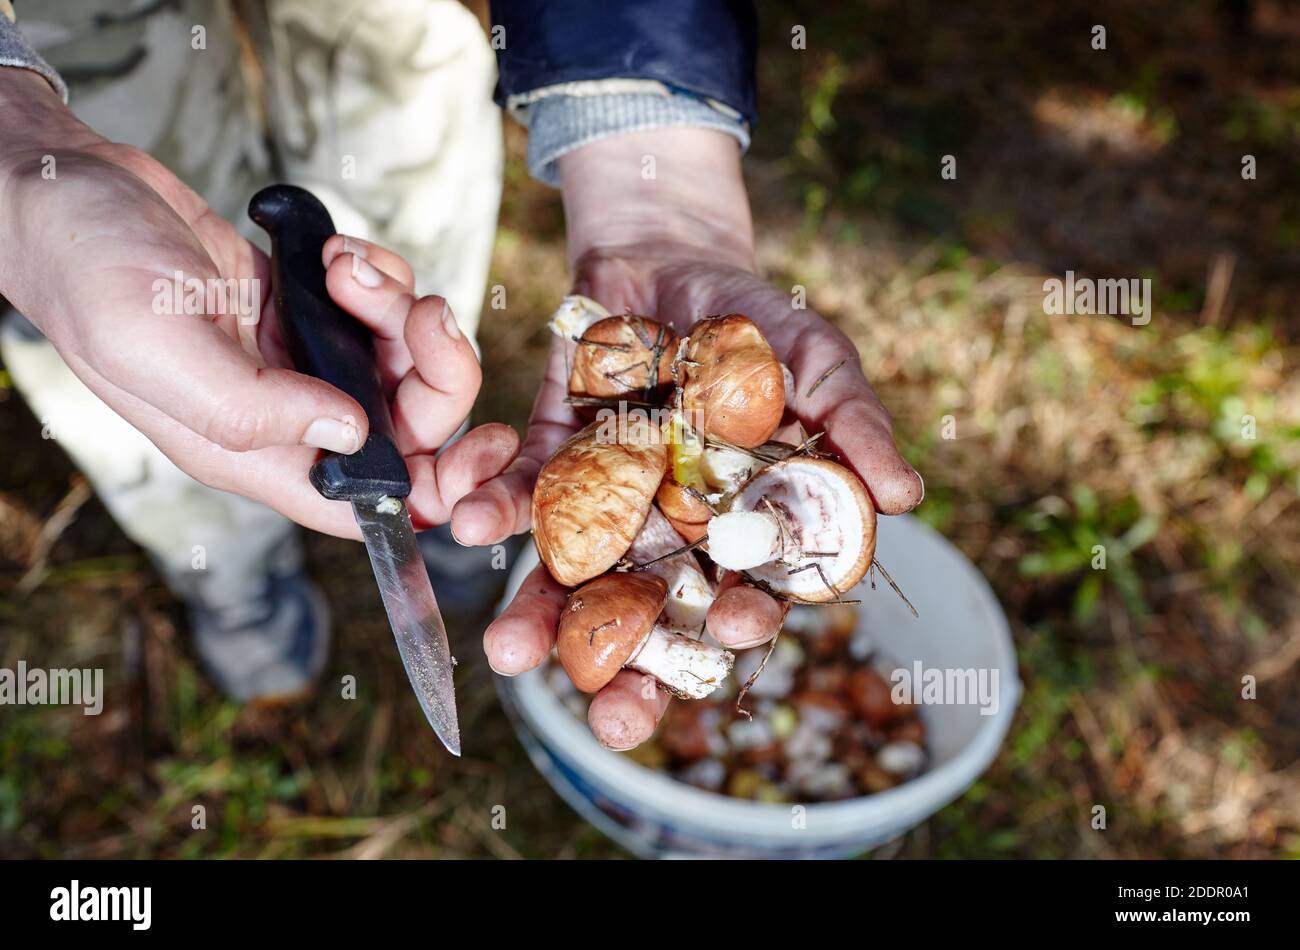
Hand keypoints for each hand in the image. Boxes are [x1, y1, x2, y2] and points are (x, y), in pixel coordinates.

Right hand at [0, 69, 515, 538]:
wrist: (71, 191)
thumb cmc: (90, 273)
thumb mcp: (156, 348)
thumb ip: (252, 406)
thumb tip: (353, 436)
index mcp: (257, 454)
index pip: (369, 505)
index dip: (436, 494)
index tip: (480, 453)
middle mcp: (290, 416)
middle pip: (413, 423)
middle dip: (434, 365)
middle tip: (414, 309)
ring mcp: (304, 359)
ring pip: (406, 356)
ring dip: (399, 306)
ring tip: (343, 267)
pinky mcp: (310, 308)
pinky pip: (385, 305)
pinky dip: (381, 275)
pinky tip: (333, 252)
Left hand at [463, 127, 921, 748]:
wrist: (669, 258)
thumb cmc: (756, 320)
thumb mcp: (816, 359)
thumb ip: (852, 423)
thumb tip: (906, 496)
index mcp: (742, 526)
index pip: (748, 592)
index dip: (744, 618)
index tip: (736, 628)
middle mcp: (671, 533)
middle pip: (653, 617)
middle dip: (633, 672)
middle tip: (613, 717)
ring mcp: (606, 504)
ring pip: (575, 579)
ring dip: (541, 618)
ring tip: (511, 654)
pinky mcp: (550, 462)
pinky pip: (519, 497)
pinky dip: (494, 508)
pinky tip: (469, 522)